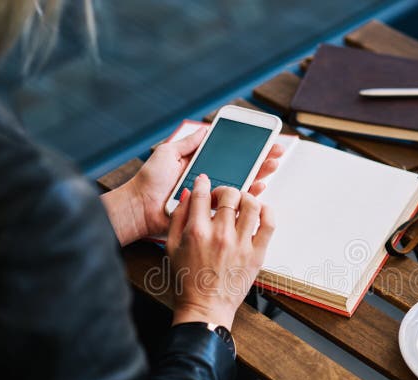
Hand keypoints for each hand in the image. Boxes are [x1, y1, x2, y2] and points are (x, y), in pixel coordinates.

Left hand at [100, 126, 283, 245]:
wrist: (140, 206)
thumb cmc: (150, 181)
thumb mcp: (168, 153)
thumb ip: (188, 143)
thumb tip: (204, 130)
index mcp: (201, 167)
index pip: (229, 155)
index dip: (247, 148)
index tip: (263, 140)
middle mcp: (209, 181)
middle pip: (240, 168)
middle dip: (260, 159)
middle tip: (276, 151)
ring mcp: (211, 197)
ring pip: (241, 184)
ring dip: (259, 174)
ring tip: (273, 164)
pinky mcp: (211, 212)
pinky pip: (233, 203)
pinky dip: (249, 194)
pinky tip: (260, 185)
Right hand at [166, 176, 274, 329]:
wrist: (205, 309)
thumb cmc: (187, 282)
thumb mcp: (170, 247)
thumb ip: (178, 218)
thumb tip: (188, 195)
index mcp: (197, 232)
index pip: (203, 194)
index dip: (204, 183)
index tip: (205, 182)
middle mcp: (221, 235)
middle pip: (230, 195)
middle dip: (225, 191)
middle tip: (222, 199)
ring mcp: (241, 244)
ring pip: (252, 204)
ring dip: (246, 198)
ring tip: (240, 205)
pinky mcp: (257, 254)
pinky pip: (269, 224)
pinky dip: (266, 212)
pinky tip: (258, 213)